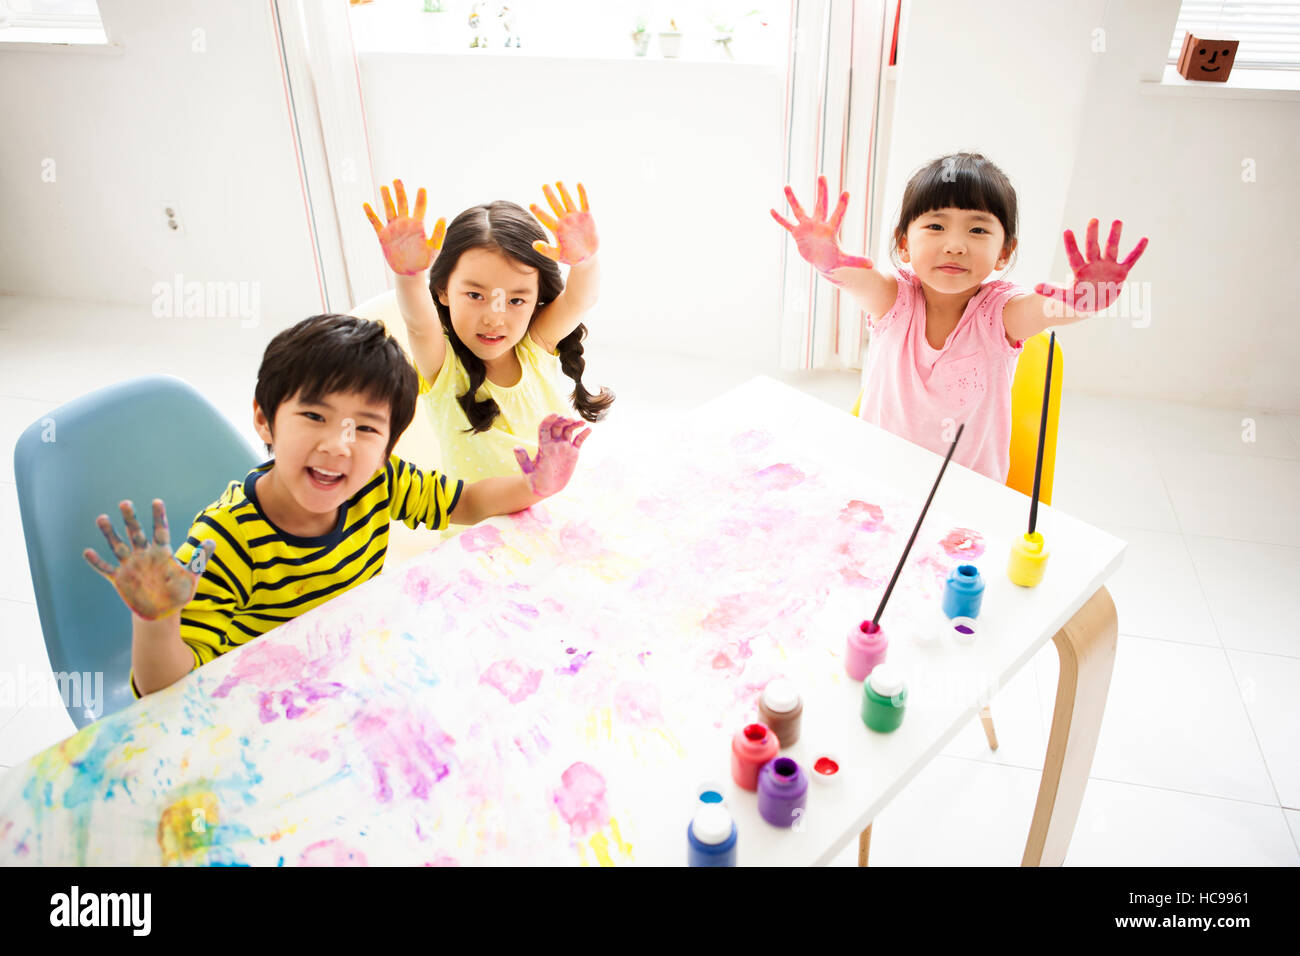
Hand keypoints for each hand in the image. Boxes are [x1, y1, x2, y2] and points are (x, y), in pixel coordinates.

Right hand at [83, 499, 214, 620]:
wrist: (163, 612)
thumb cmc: (178, 592)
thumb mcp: (191, 576)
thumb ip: (199, 559)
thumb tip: (212, 540)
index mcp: (162, 553)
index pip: (160, 530)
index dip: (158, 517)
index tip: (156, 501)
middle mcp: (144, 555)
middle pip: (136, 533)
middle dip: (130, 519)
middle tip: (125, 503)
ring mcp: (131, 566)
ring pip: (118, 546)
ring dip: (110, 534)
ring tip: (102, 518)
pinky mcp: (120, 579)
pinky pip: (106, 569)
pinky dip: (97, 562)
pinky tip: (87, 552)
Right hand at [364, 179, 446, 275]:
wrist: (410, 272)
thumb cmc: (423, 260)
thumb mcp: (433, 248)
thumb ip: (438, 233)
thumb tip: (443, 217)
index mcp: (418, 225)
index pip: (419, 208)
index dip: (421, 198)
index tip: (422, 188)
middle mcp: (405, 223)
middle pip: (402, 204)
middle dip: (400, 192)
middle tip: (398, 180)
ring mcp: (393, 228)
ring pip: (389, 210)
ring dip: (386, 199)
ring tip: (384, 187)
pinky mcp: (383, 236)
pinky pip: (375, 223)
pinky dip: (371, 214)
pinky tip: (366, 205)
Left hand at [514, 415, 590, 496]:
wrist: (545, 489)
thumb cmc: (534, 481)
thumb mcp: (528, 472)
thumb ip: (523, 460)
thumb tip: (515, 447)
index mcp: (543, 446)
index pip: (545, 428)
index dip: (549, 420)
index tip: (555, 414)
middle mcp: (553, 444)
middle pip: (558, 426)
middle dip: (563, 420)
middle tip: (570, 419)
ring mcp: (563, 447)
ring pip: (569, 431)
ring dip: (574, 424)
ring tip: (582, 422)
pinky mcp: (572, 453)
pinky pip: (578, 441)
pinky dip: (583, 434)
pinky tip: (589, 429)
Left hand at [530, 182, 597, 264]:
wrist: (587, 257)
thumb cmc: (571, 257)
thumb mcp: (558, 255)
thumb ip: (546, 250)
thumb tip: (533, 244)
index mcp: (557, 229)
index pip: (546, 218)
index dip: (539, 212)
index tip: (532, 205)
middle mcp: (565, 221)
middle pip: (556, 206)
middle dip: (550, 196)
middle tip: (544, 185)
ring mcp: (575, 217)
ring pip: (568, 201)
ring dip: (564, 191)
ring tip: (558, 182)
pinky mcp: (586, 216)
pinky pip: (584, 203)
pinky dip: (582, 194)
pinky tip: (578, 184)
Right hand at [771, 175, 873, 280]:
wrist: (822, 261)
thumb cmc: (834, 259)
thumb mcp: (844, 261)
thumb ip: (857, 260)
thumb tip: (872, 265)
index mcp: (831, 230)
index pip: (837, 215)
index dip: (842, 205)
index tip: (846, 192)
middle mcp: (819, 224)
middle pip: (821, 205)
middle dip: (822, 191)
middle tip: (822, 176)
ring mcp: (807, 227)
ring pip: (799, 210)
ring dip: (793, 199)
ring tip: (787, 186)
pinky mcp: (797, 233)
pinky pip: (787, 224)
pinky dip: (780, 218)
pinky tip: (771, 210)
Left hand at [1035, 218, 1147, 311]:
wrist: (1092, 304)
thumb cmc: (1076, 299)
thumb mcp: (1065, 297)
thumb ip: (1052, 291)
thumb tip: (1035, 287)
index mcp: (1079, 269)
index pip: (1074, 255)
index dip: (1071, 245)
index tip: (1067, 231)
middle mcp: (1094, 264)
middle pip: (1092, 247)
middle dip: (1092, 235)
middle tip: (1093, 220)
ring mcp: (1108, 266)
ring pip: (1111, 249)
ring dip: (1114, 236)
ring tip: (1117, 221)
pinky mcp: (1120, 272)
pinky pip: (1130, 260)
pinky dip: (1137, 251)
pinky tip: (1145, 239)